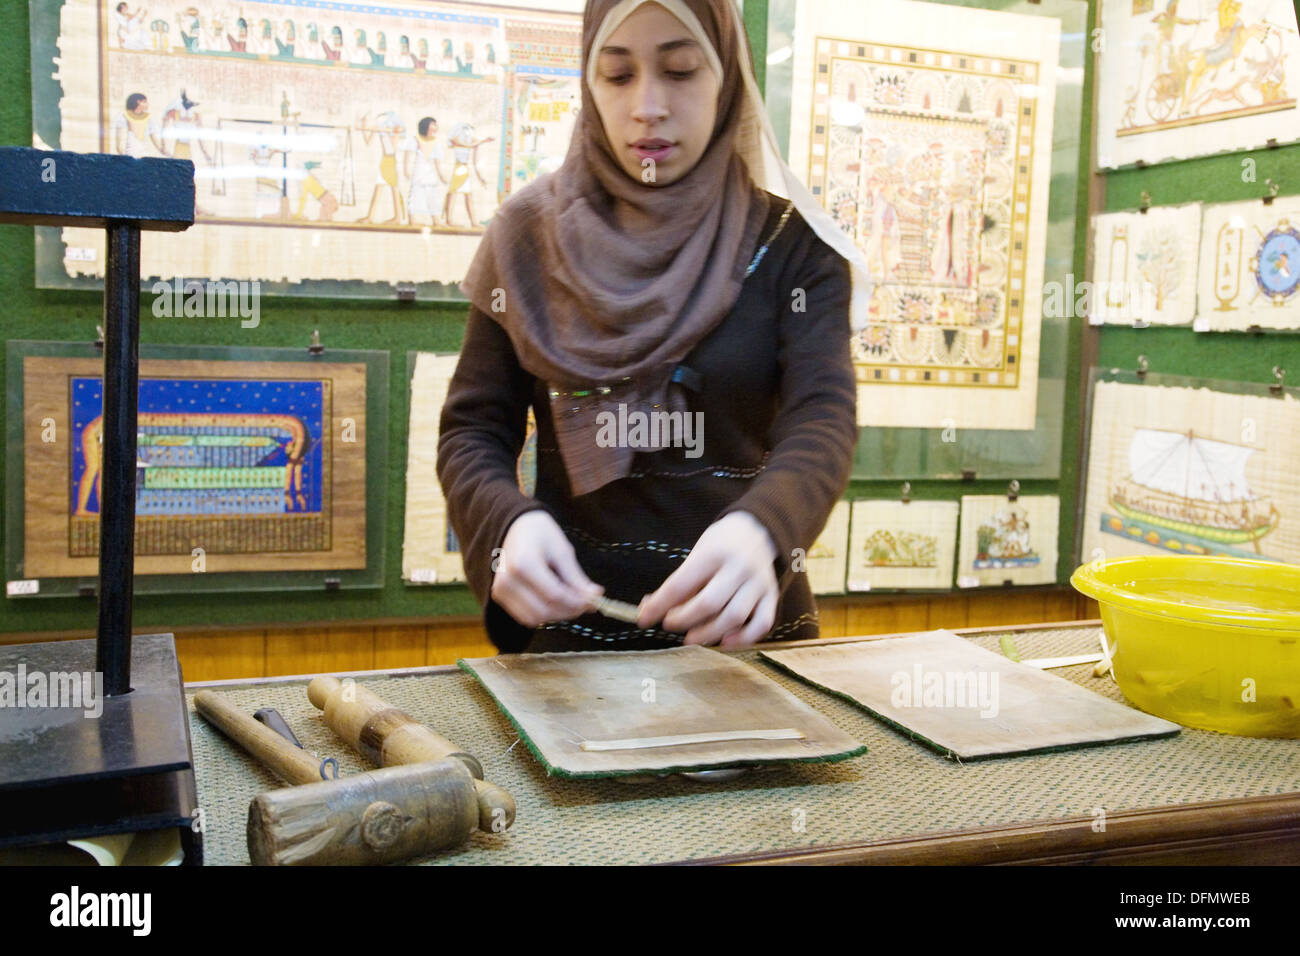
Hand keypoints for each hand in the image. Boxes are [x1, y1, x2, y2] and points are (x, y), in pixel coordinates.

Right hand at [491, 510, 602, 627]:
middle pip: (544, 611)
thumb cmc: (540, 533)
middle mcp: (508, 580)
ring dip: (556, 615)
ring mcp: (500, 589)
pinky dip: (543, 614)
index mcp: (524, 563)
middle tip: (585, 603)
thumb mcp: (562, 550)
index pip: (554, 595)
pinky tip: (555, 603)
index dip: (577, 602)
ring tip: (571, 602)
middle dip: (568, 611)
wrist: (515, 526)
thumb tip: (595, 597)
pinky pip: (525, 616)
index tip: (594, 601)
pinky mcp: (499, 595)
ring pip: (534, 618)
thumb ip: (576, 577)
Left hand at [637, 511, 777, 647]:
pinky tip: (725, 642)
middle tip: (669, 624)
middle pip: (709, 603)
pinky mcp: (772, 596)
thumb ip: (678, 583)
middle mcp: (739, 567)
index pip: (682, 584)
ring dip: (709, 633)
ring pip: (735, 617)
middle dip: (684, 619)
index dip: (659, 605)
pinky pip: (762, 623)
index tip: (644, 619)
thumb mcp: (696, 554)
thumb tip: (650, 610)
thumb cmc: (720, 545)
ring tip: (691, 638)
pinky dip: (744, 638)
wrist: (757, 531)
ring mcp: (758, 583)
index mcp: (714, 553)